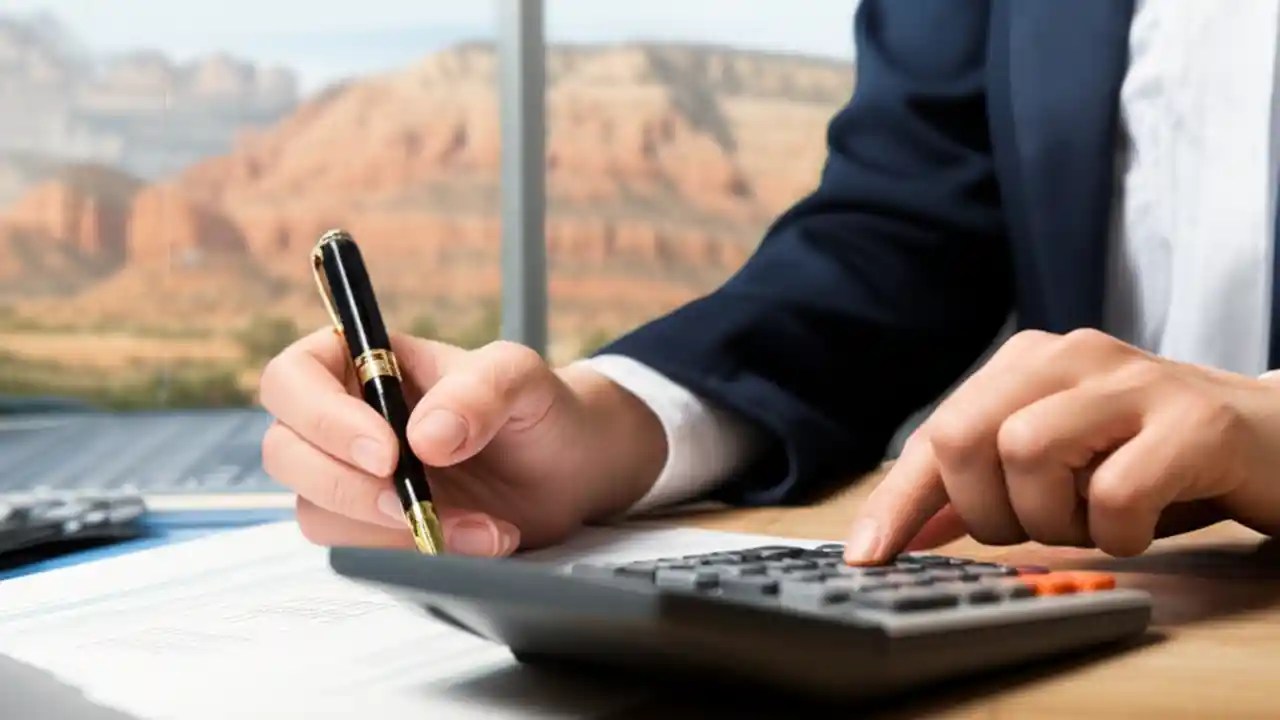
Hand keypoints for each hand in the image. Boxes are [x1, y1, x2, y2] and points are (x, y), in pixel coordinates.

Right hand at [259, 329, 665, 555]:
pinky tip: (477, 540)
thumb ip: (480, 391)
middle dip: (347, 486)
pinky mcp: (373, 528)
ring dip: (391, 529)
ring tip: (480, 525)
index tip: (386, 452)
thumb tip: (426, 437)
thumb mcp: (522, 379)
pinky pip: (359, 551)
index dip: (322, 417)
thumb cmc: (536, 407)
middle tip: (415, 502)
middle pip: (286, 452)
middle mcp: (344, 418)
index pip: (293, 378)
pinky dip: (414, 553)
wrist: (569, 470)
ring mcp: (353, 477)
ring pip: (316, 511)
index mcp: (362, 361)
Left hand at [844, 329, 1279, 563]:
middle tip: (1037, 527)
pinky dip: (1118, 532)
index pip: (936, 433)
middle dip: (985, 510)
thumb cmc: (1151, 455)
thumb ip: (979, 487)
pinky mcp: (1194, 422)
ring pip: (1027, 454)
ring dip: (1052, 519)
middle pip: (966, 436)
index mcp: (1027, 363)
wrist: (1275, 439)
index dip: (895, 501)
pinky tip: (1140, 525)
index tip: (867, 556)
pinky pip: (1115, 493)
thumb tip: (898, 527)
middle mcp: (1071, 356)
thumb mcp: (1056, 465)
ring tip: (1094, 519)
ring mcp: (1134, 382)